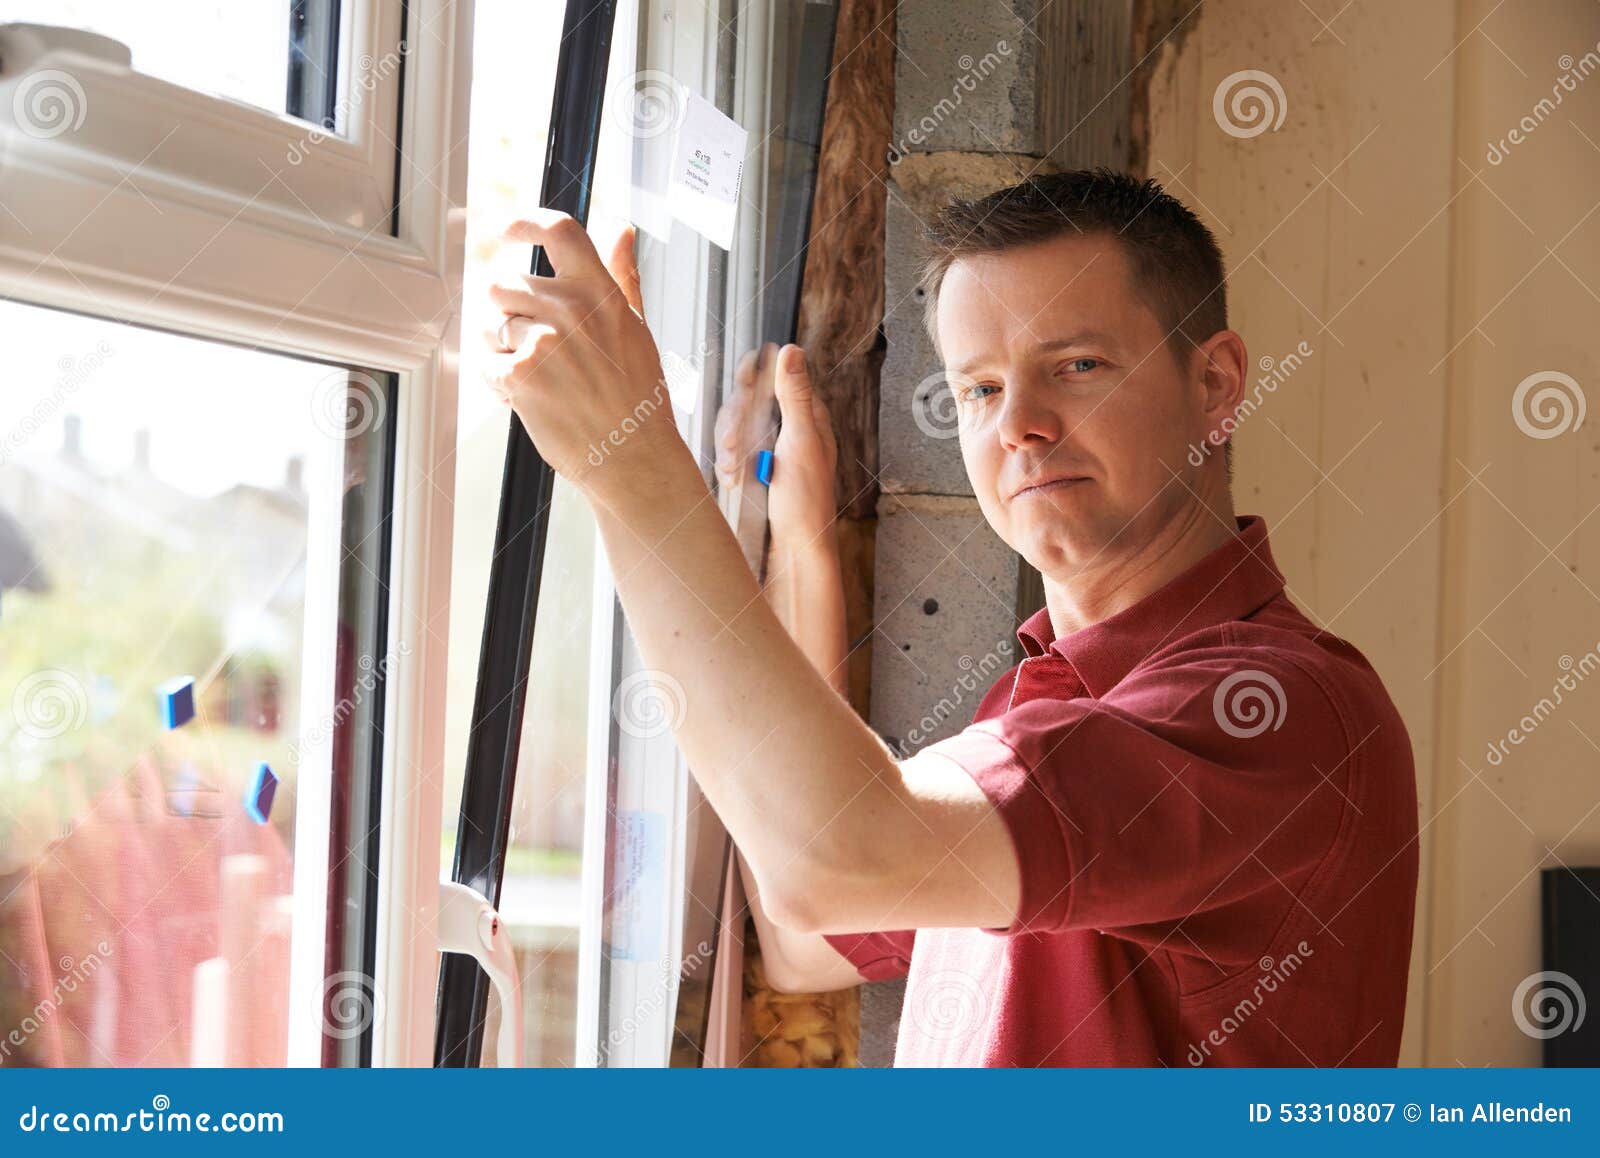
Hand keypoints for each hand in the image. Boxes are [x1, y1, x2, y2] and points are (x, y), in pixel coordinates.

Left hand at [482, 209, 680, 502]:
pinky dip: (500, 382)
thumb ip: (622, 274)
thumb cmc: (637, 397)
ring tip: (539, 377)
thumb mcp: (636, 327)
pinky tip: (531, 397)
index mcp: (600, 293)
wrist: (634, 456)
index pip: (559, 231)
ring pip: (492, 326)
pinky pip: (486, 363)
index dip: (525, 223)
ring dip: (504, 349)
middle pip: (504, 284)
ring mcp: (542, 342)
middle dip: (508, 314)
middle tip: (534, 346)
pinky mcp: (518, 376)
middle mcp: (570, 310)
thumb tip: (622, 231)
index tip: (509, 232)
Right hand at [714, 342, 838, 550]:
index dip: (755, 373)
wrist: (795, 552)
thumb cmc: (807, 502)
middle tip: (733, 445)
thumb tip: (791, 350)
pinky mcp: (754, 470)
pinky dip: (727, 464)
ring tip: (731, 469)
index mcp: (807, 416)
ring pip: (734, 427)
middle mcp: (788, 428)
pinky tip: (731, 480)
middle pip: (747, 401)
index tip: (742, 377)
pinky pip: (730, 453)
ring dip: (728, 445)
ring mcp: (769, 449)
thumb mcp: (801, 443)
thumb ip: (794, 396)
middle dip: (735, 421)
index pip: (777, 376)